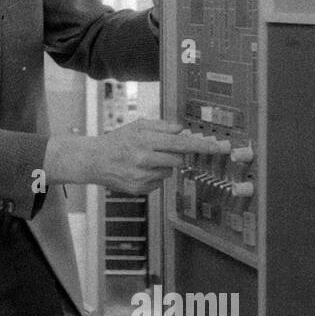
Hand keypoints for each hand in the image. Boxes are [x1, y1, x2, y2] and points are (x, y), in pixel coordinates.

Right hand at [45, 120, 229, 194]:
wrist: (94, 161)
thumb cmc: (117, 141)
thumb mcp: (138, 126)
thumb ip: (162, 126)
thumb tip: (182, 129)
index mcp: (146, 140)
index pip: (182, 143)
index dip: (203, 146)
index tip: (220, 148)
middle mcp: (145, 159)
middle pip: (178, 160)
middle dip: (175, 155)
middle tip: (160, 150)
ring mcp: (143, 176)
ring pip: (169, 172)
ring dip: (162, 166)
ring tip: (143, 160)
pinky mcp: (140, 189)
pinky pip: (159, 182)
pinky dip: (154, 176)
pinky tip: (139, 170)